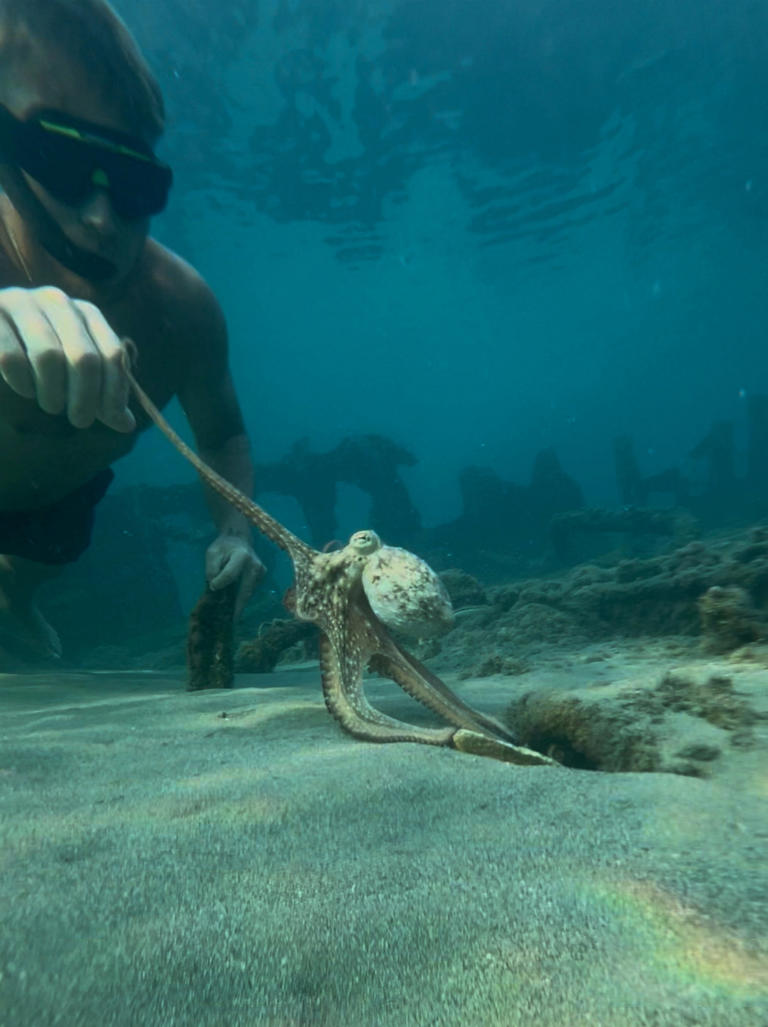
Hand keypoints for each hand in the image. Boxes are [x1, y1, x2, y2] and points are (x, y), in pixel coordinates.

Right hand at [0, 286, 135, 431]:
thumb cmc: (38, 356)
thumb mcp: (74, 371)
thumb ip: (100, 394)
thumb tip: (127, 425)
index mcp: (86, 312)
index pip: (113, 353)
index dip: (115, 390)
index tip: (111, 418)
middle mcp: (58, 302)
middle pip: (85, 358)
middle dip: (85, 398)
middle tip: (80, 421)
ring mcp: (23, 303)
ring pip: (48, 357)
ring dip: (53, 393)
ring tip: (51, 405)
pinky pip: (11, 357)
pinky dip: (22, 382)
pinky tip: (25, 389)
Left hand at [205, 535, 265, 618]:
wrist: (238, 539)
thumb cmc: (223, 547)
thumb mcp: (212, 553)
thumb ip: (212, 568)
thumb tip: (214, 587)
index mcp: (242, 556)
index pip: (230, 575)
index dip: (220, 583)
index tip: (211, 587)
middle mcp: (255, 565)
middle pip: (245, 590)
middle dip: (237, 606)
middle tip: (231, 620)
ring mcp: (261, 572)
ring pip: (248, 592)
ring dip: (239, 603)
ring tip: (231, 615)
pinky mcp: (262, 577)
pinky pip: (250, 590)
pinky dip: (242, 597)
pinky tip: (235, 603)